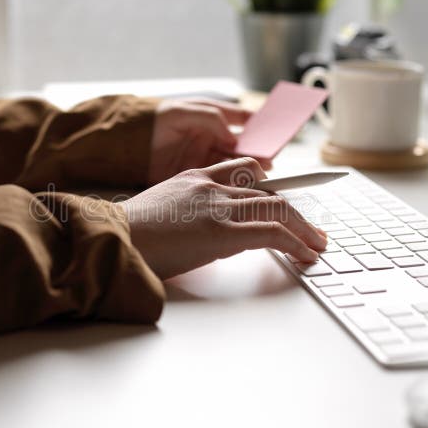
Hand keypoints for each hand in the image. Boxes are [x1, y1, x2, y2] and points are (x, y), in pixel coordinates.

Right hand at [119, 158, 326, 278]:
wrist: (109, 238)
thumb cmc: (127, 233)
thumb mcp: (160, 210)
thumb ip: (187, 213)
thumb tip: (204, 234)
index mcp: (195, 177)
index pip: (245, 172)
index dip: (271, 187)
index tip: (286, 199)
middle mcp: (211, 185)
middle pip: (269, 193)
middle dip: (296, 213)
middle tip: (313, 230)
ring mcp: (218, 206)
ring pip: (277, 209)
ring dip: (304, 229)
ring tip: (318, 245)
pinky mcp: (222, 231)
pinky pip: (271, 232)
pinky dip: (295, 243)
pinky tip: (305, 255)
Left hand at [147, 99, 268, 184]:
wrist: (125, 144)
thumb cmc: (153, 120)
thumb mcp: (183, 112)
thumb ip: (210, 119)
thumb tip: (234, 136)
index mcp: (211, 119)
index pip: (242, 120)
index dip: (260, 124)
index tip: (277, 129)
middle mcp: (211, 139)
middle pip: (242, 147)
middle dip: (258, 152)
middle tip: (273, 159)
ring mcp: (204, 159)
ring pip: (234, 166)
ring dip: (249, 171)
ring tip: (264, 175)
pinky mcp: (196, 177)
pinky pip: (220, 182)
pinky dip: (233, 185)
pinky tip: (243, 188)